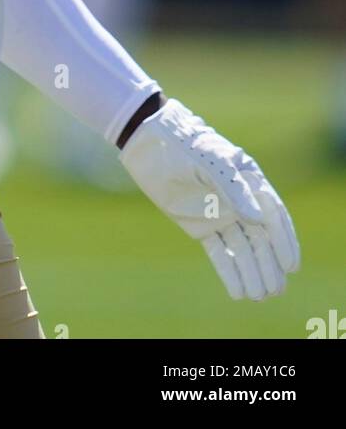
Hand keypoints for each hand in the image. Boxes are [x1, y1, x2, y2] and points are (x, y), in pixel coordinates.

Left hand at [119, 98, 299, 299]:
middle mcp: (238, 201)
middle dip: (269, 264)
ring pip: (242, 248)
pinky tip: (238, 291)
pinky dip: (229, 270)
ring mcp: (219, 214)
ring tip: (260, 296)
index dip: (283, 240)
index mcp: (249, 180)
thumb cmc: (185, 145)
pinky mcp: (200, 226)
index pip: (272, 214)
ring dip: (252, 271)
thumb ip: (234, 189)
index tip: (290, 265)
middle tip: (276, 290)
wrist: (150, 145)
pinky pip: (219, 251)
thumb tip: (259, 219)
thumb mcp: (211, 161)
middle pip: (260, 237)